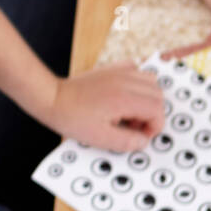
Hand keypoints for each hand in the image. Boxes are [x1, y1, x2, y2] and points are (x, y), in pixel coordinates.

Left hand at [46, 60, 165, 151]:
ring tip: (130, 112)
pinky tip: (125, 95)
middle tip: (134, 126)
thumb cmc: (71, 117)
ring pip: (150, 80)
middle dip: (152, 113)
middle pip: (158, 94)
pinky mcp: (111, 68)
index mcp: (124, 99)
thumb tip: (143, 141)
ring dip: (147, 98)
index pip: (157, 109)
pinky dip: (137, 82)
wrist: (52, 98)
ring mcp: (118, 72)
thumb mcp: (100, 138)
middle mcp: (125, 81)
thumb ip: (126, 141)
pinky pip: (135, 69)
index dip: (154, 126)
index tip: (141, 135)